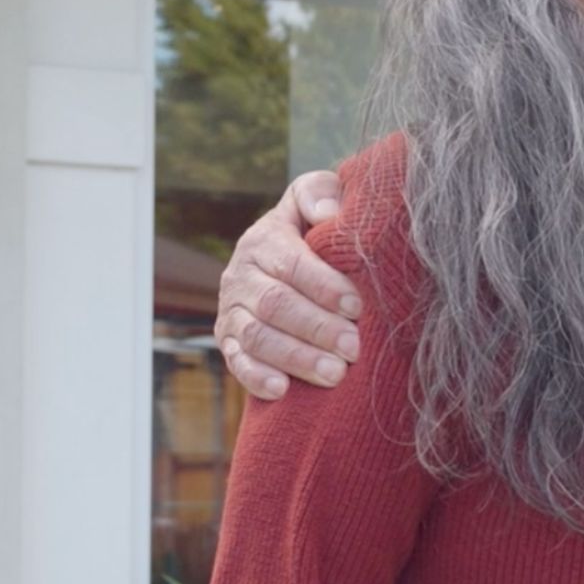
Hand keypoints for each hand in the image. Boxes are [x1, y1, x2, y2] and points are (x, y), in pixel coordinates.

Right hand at [215, 171, 361, 399]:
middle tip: (353, 348)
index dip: (324, 286)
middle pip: (275, 305)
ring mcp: (230, 310)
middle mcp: (240, 274)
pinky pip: (235, 361)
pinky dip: (255, 377)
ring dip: (296, 358)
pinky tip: (283, 390)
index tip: (357, 306)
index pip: (291, 264)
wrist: (280, 258)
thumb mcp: (315, 199)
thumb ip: (319, 194)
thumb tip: (327, 213)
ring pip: (257, 336)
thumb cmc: (313, 230)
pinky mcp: (227, 340)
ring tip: (335, 374)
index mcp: (263, 239)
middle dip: (316, 328)